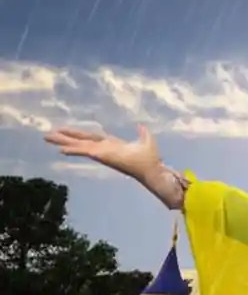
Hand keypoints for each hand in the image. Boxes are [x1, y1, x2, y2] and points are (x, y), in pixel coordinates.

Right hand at [44, 124, 161, 181]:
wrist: (152, 169)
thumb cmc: (150, 158)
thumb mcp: (146, 140)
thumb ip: (142, 133)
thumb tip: (141, 125)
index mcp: (112, 144)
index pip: (92, 137)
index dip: (80, 135)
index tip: (68, 131)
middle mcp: (104, 148)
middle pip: (81, 141)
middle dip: (66, 137)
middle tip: (49, 134)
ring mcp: (102, 152)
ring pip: (79, 145)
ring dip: (63, 142)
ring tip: (48, 137)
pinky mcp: (103, 156)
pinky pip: (85, 152)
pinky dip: (74, 150)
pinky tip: (61, 150)